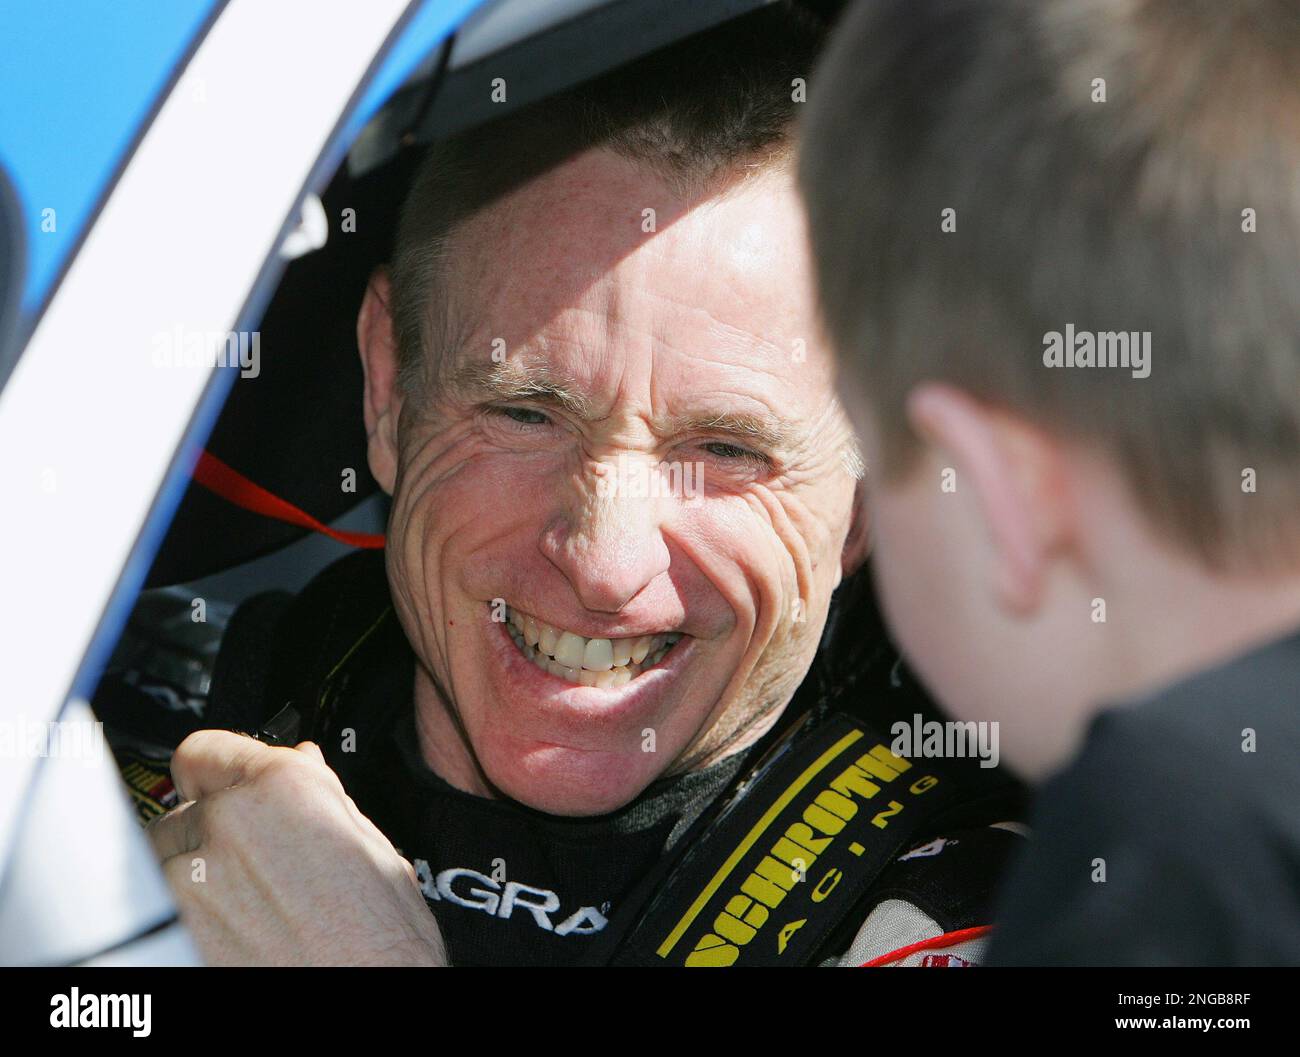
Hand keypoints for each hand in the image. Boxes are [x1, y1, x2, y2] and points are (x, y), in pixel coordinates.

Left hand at [147, 729, 446, 965]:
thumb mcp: (375, 852)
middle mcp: (225, 825)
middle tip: (257, 869)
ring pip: (164, 862)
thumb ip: (323, 798)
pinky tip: (233, 940)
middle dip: (215, 832)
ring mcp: (184, 885)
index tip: (223, 787)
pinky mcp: (162, 936)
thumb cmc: (383, 952)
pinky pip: (157, 911)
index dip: (222, 772)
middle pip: (186, 810)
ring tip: (248, 912)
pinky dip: (183, 922)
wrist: (370, 1014)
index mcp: (283, 789)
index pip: (208, 749)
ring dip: (193, 877)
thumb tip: (301, 765)